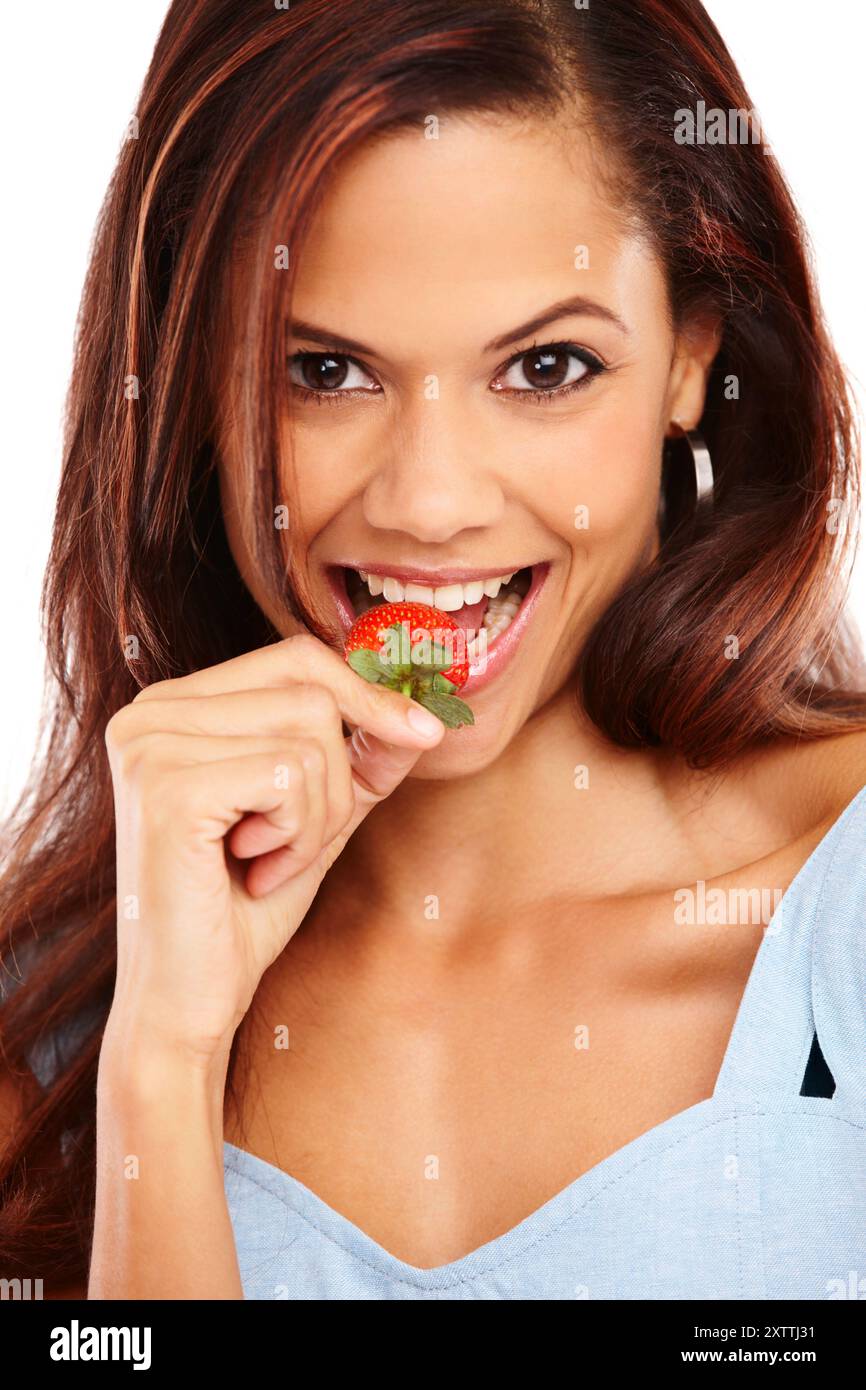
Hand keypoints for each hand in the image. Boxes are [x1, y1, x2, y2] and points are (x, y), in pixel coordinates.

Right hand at [103, 633, 443, 1061]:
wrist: (189, 1001)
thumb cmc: (243, 909)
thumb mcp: (316, 817)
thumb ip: (361, 760)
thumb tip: (422, 715)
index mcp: (174, 705)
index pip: (295, 657)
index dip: (367, 693)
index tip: (426, 733)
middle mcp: (150, 711)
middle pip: (311, 692)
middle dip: (338, 778)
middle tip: (297, 842)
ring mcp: (151, 745)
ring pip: (310, 736)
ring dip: (316, 815)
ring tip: (266, 861)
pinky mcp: (168, 787)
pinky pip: (289, 776)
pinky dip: (296, 835)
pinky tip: (251, 871)